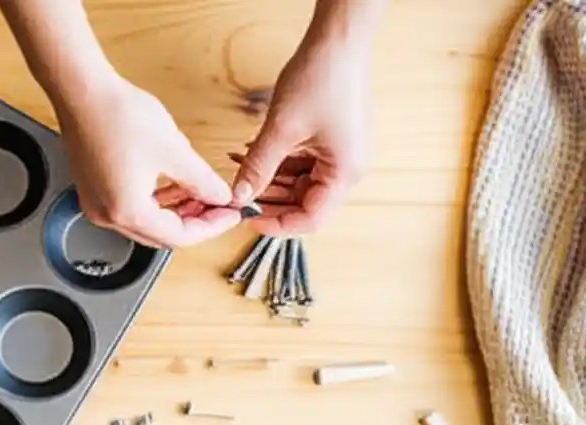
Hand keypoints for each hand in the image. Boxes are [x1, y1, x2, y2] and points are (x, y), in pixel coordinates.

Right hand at [55, 76, 240, 247]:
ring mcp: (97, 204)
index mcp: (128, 211)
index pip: (179, 236)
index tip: (229, 213)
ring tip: (200, 193)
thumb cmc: (117, 115)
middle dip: (194, 222)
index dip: (211, 227)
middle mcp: (108, 215)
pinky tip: (173, 185)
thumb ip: (202, 181)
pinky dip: (155, 202)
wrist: (82, 91)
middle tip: (218, 205)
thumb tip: (219, 196)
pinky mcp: (94, 190)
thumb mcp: (174, 150)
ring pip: (146, 223)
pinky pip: (131, 208)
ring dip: (175, 212)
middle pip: (161, 234)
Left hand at [231, 38, 371, 234]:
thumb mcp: (282, 129)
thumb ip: (258, 167)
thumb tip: (239, 196)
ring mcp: (340, 153)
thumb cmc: (323, 78)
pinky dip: (277, 160)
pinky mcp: (331, 139)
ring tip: (239, 168)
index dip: (277, 224)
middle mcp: (347, 168)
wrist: (339, 39)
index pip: (311, 219)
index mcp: (344, 173)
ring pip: (299, 181)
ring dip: (269, 177)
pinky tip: (251, 153)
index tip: (248, 219)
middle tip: (238, 195)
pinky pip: (302, 161)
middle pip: (304, 201)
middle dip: (269, 198)